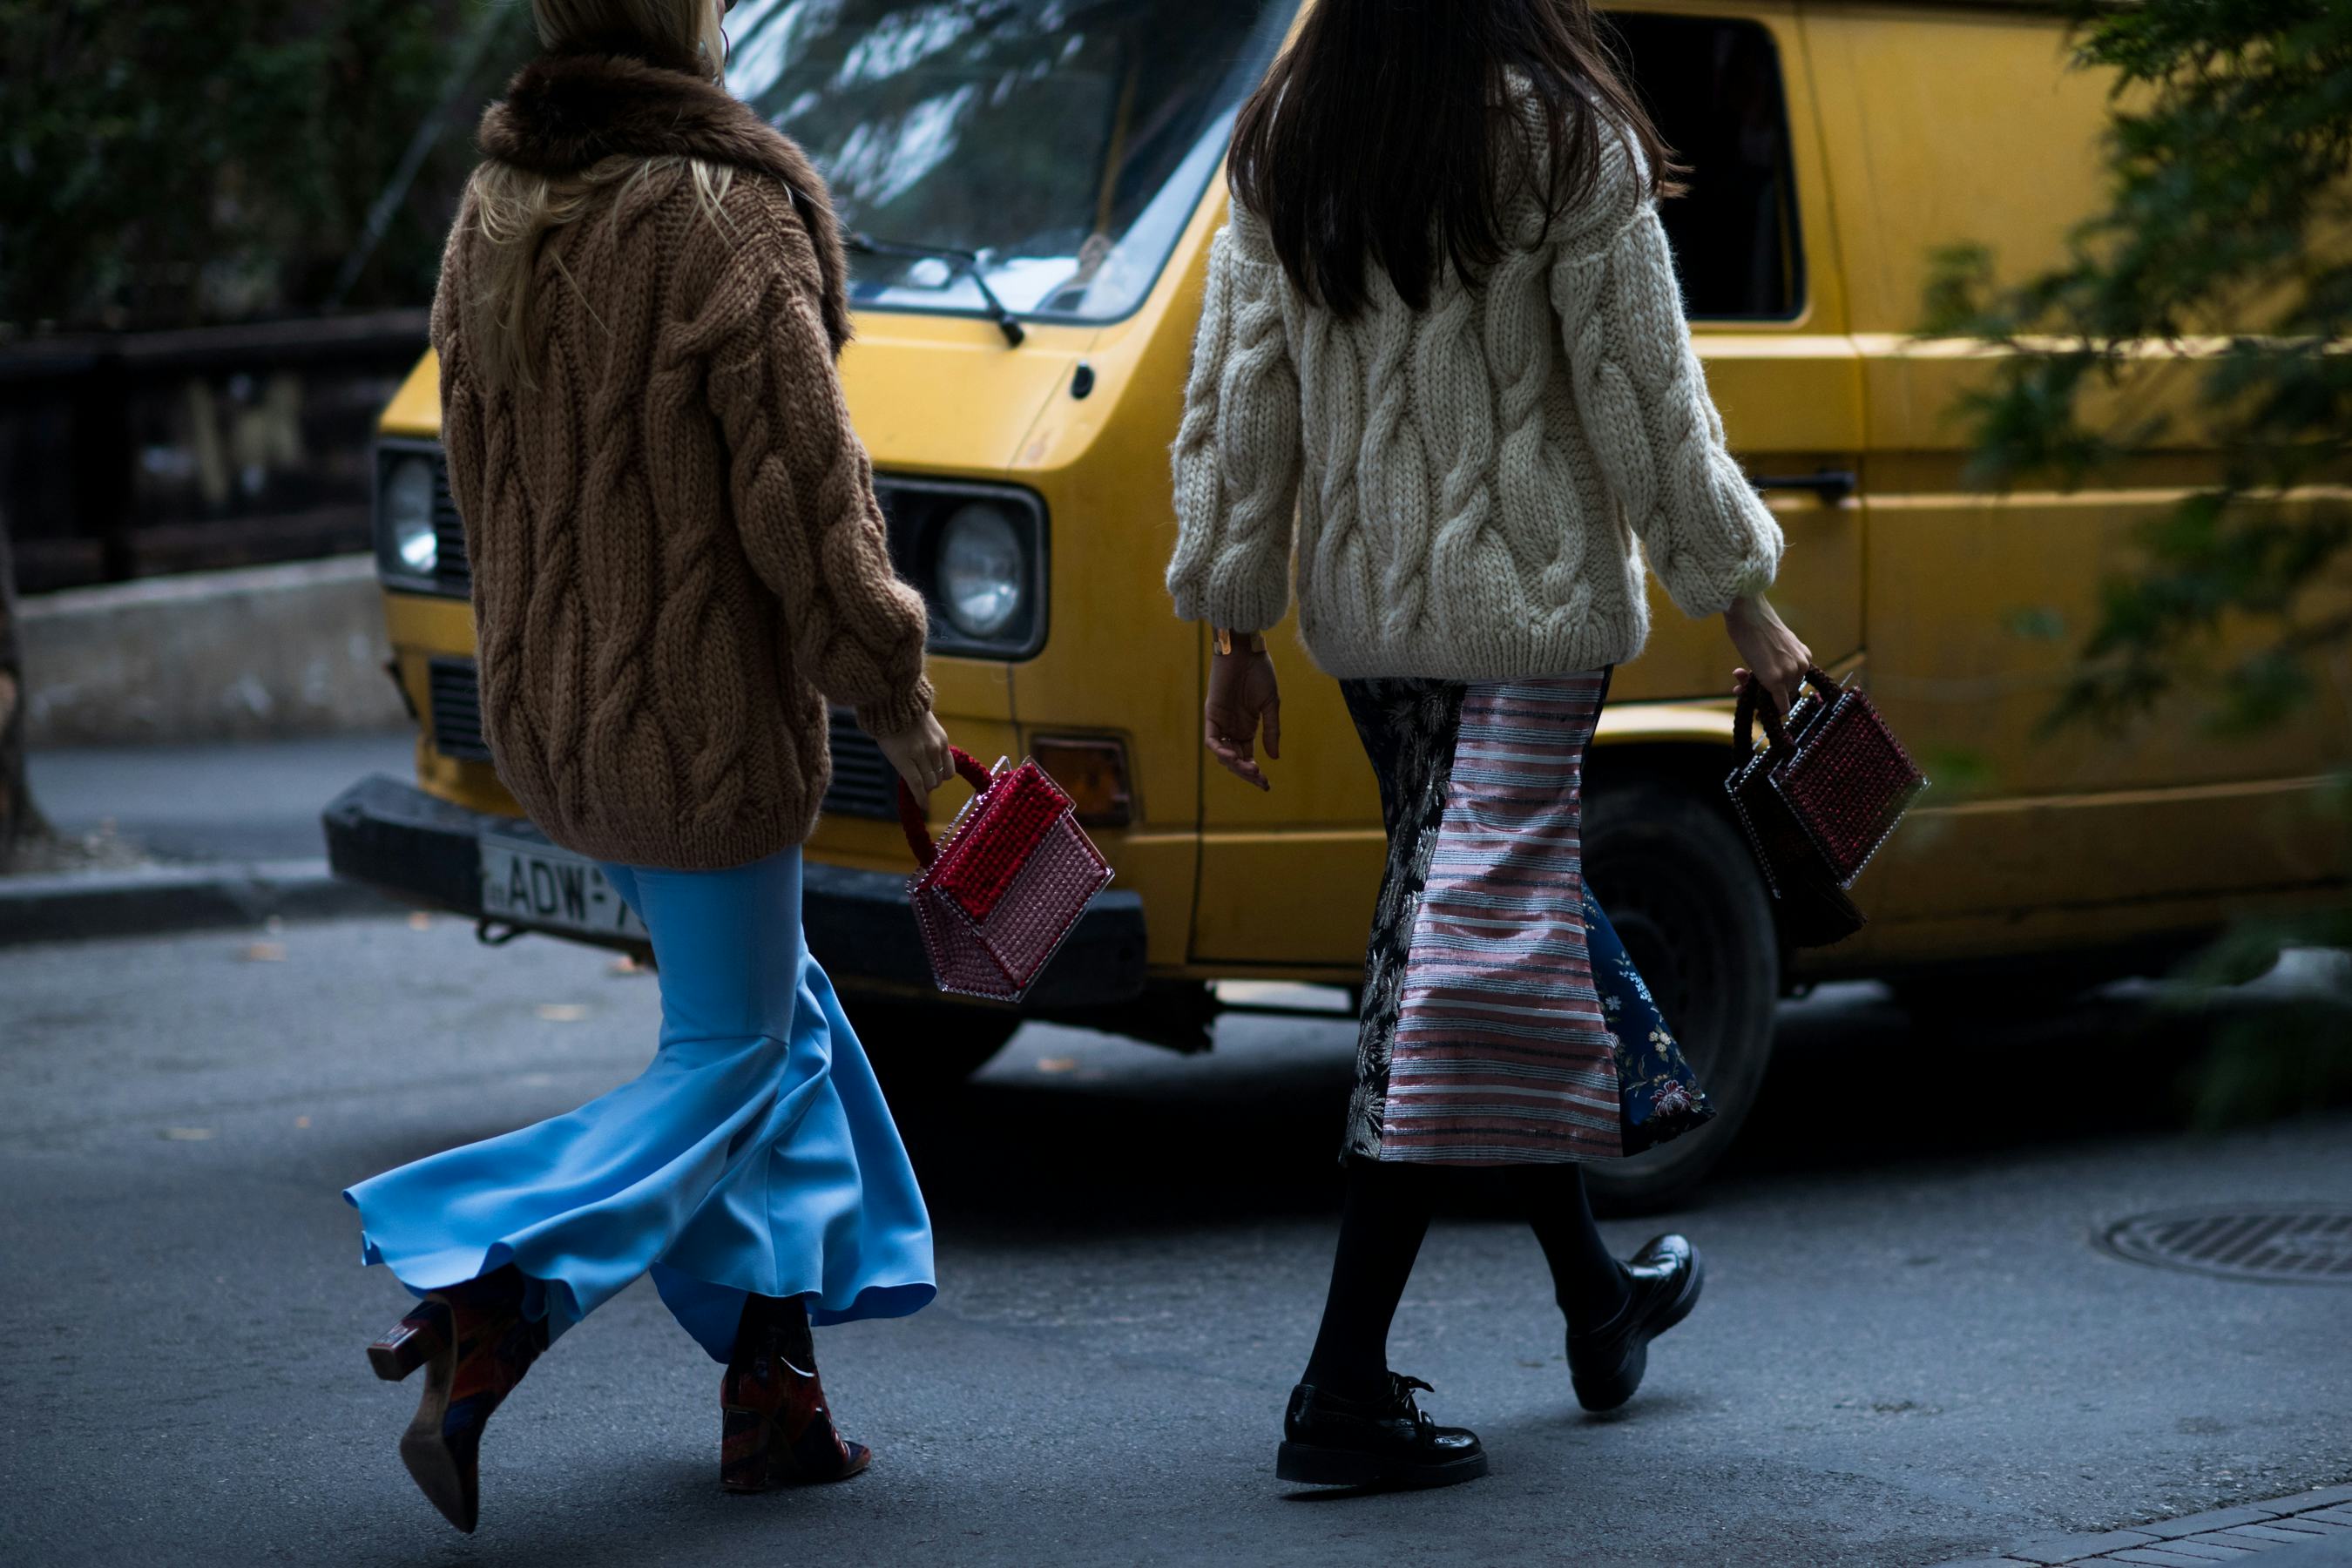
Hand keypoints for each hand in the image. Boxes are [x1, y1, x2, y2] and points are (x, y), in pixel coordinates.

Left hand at [875, 711, 954, 798]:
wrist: (899, 704)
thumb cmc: (890, 731)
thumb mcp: (891, 752)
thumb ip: (905, 770)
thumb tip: (919, 787)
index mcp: (902, 757)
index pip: (916, 785)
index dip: (920, 798)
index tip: (923, 806)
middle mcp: (920, 752)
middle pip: (930, 782)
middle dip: (926, 789)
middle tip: (922, 787)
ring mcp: (934, 746)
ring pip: (941, 776)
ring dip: (935, 781)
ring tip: (930, 776)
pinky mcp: (944, 740)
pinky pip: (950, 766)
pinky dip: (945, 773)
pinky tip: (940, 772)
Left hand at [1205, 647, 1280, 790]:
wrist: (1246, 651)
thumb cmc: (1260, 672)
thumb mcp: (1270, 705)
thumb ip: (1271, 731)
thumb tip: (1274, 757)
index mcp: (1247, 728)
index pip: (1247, 757)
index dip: (1254, 773)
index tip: (1266, 785)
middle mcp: (1232, 729)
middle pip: (1235, 760)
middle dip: (1246, 772)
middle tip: (1259, 779)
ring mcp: (1221, 723)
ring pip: (1223, 753)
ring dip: (1234, 764)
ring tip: (1249, 769)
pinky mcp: (1211, 714)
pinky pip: (1212, 739)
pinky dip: (1220, 750)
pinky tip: (1232, 756)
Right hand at [1725, 593, 1811, 714]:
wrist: (1748, 611)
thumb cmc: (1755, 622)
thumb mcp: (1772, 644)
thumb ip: (1774, 661)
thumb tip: (1762, 680)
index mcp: (1804, 656)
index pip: (1793, 682)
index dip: (1777, 687)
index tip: (1759, 684)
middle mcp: (1802, 666)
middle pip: (1786, 692)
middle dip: (1764, 690)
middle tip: (1741, 681)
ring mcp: (1791, 673)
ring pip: (1778, 699)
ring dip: (1757, 694)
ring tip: (1738, 678)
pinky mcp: (1777, 680)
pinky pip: (1780, 706)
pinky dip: (1770, 711)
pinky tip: (1755, 708)